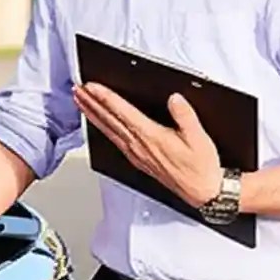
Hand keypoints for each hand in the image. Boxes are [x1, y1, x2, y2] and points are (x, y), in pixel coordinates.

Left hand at [73, 82, 222, 206]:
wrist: (202, 193)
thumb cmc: (200, 167)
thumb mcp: (199, 138)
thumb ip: (185, 116)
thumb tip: (174, 99)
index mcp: (151, 137)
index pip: (122, 113)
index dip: (105, 98)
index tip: (91, 87)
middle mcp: (138, 146)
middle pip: (109, 120)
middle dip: (91, 103)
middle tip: (77, 89)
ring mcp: (135, 154)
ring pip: (108, 130)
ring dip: (92, 114)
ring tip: (80, 102)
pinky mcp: (137, 160)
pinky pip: (114, 140)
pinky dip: (103, 128)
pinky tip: (98, 124)